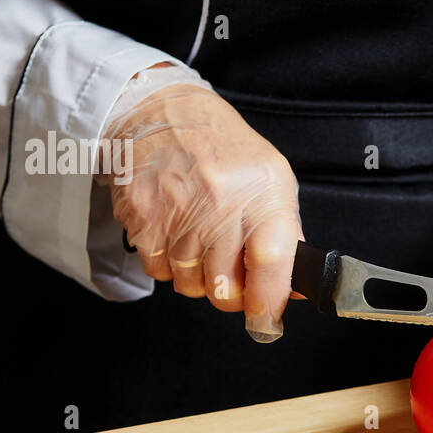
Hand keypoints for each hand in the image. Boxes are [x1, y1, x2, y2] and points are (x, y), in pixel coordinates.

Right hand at [102, 84, 300, 341]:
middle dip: (230, 293)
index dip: (268, 302)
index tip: (266, 321)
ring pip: (190, 286)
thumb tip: (291, 291)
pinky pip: (158, 271)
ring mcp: (177, 212)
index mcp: (263, 194)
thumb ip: (285, 235)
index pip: (271, 262)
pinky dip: (167, 264)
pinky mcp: (142, 217)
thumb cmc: (222, 148)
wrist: (160, 110)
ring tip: (199, 239)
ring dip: (197, 277)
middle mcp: (221, 204)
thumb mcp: (272, 179)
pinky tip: (174, 232)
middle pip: (225, 288)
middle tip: (230, 272)